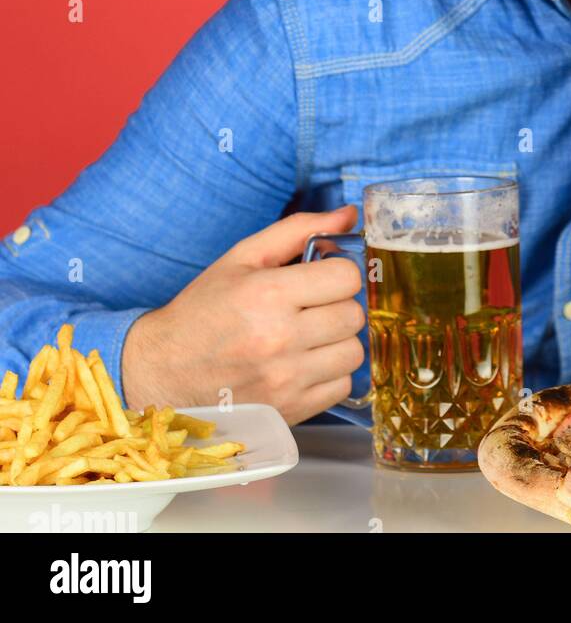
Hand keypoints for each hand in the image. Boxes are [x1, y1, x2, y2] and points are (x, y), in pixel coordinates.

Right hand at [122, 205, 365, 426]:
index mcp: (268, 294)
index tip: (322, 277)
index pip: (346, 278)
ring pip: (353, 353)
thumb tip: (348, 214)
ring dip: (338, 341)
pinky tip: (305, 363)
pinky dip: (331, 374)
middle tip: (314, 307)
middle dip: (339, 305)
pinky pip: (342, 387)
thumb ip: (298, 230)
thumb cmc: (204, 309)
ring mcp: (285, 380)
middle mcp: (279, 338)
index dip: (339, 273)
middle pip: (353, 316)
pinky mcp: (288, 410)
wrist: (163, 372)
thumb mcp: (243, 257)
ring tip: (310, 336)